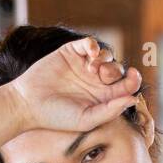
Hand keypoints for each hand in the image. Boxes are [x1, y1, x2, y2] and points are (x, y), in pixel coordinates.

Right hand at [7, 36, 143, 133]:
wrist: (28, 104)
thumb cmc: (57, 117)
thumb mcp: (87, 119)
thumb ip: (110, 111)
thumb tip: (133, 99)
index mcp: (104, 97)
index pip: (126, 86)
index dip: (134, 80)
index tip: (134, 76)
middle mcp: (97, 81)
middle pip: (118, 70)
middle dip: (116, 71)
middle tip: (103, 77)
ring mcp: (84, 66)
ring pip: (107, 55)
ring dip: (105, 59)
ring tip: (92, 68)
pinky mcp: (71, 53)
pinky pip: (89, 43)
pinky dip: (93, 45)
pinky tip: (91, 53)